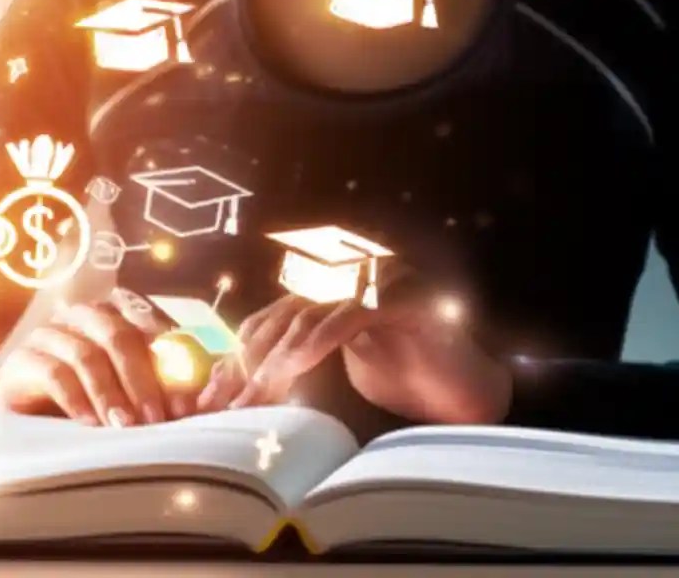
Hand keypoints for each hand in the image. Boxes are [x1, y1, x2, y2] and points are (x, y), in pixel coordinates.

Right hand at [0, 287, 192, 426]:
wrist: (32, 421)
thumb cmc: (96, 404)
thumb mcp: (136, 395)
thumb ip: (169, 389)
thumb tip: (209, 397)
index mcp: (118, 313)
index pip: (149, 321)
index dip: (171, 359)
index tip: (187, 404)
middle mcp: (84, 316)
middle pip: (118, 334)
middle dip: (143, 379)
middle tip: (158, 419)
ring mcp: (50, 335)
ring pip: (87, 354)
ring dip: (111, 393)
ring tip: (125, 427)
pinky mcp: (22, 362)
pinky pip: (54, 373)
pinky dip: (77, 400)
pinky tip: (91, 424)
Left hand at [197, 289, 512, 425]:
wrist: (466, 388)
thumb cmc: (403, 377)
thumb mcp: (337, 368)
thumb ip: (292, 361)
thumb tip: (229, 383)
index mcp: (331, 287)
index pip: (272, 317)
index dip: (237, 355)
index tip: (212, 397)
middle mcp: (351, 274)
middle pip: (283, 314)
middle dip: (249, 362)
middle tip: (226, 403)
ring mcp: (380, 280)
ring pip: (311, 314)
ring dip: (277, 360)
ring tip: (257, 396)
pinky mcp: (405, 297)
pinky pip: (349, 315)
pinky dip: (318, 342)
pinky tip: (297, 369)